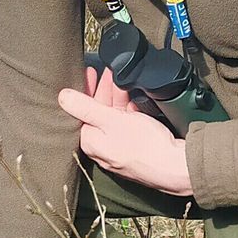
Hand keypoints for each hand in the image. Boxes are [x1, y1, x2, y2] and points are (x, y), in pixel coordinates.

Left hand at [58, 66, 193, 195]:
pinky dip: (128, 110)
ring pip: (113, 116)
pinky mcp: (134, 146)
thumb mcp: (111, 120)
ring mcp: (118, 147)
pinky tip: (134, 99)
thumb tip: (62, 96)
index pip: (81, 111)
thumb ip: (85, 107)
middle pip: (97, 112)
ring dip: (116, 97)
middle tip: (108, 71)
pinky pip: (127, 124)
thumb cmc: (144, 146)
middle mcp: (102, 146)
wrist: (175, 166)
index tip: (90, 72)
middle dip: (103, 90)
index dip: (86, 89)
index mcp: (90, 142)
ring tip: (121, 79)